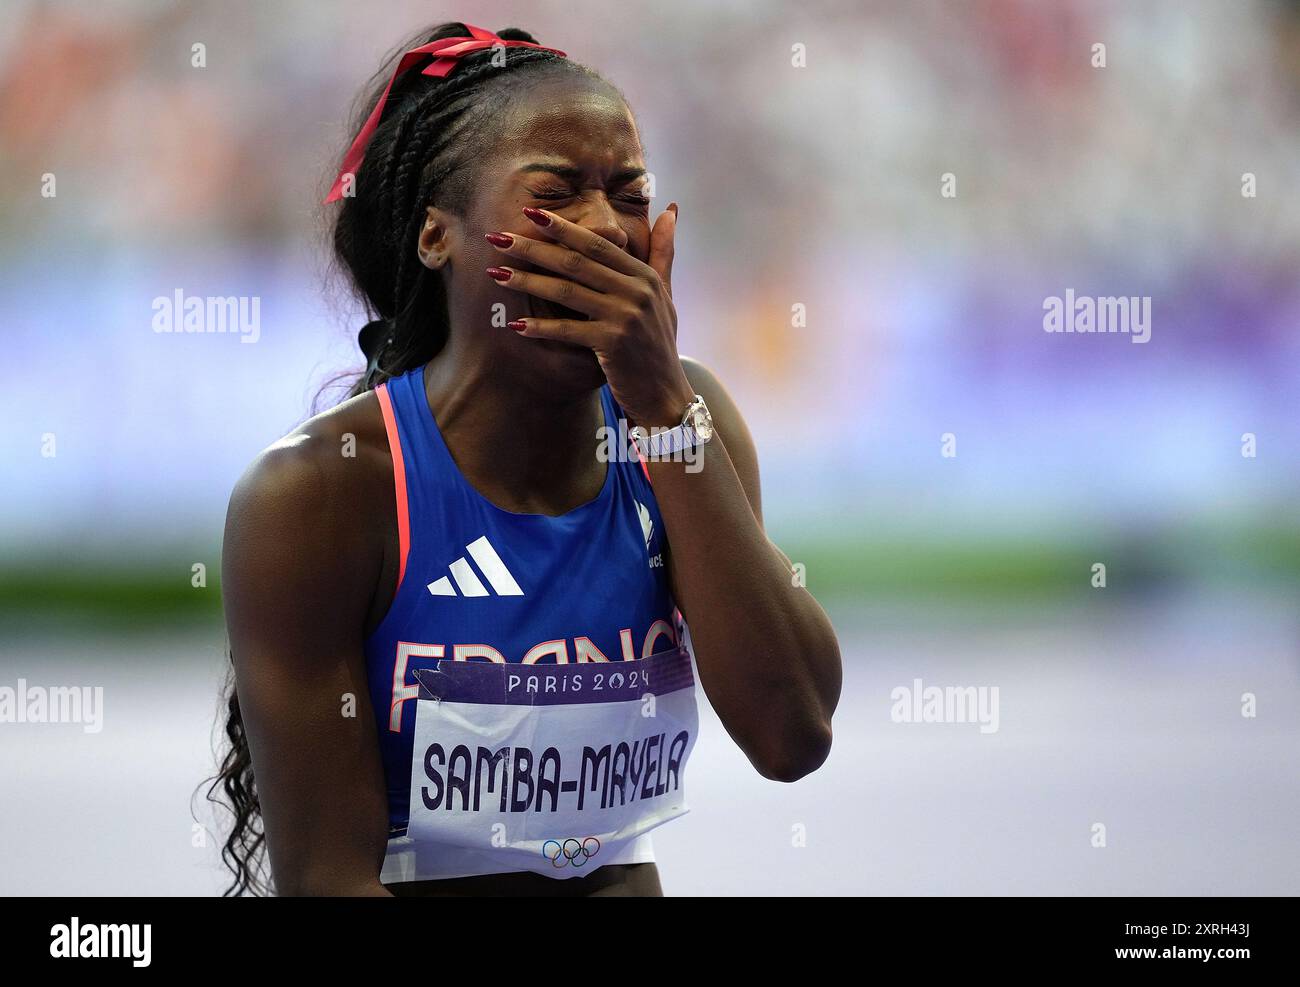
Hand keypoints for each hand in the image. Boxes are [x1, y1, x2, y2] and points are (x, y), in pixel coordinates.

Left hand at [483, 204, 694, 426]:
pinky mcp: (612, 344)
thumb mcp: (666, 294)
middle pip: (575, 262)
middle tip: (498, 238)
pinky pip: (568, 330)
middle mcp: (636, 291)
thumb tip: (670, 210)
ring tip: (496, 274)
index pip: (597, 243)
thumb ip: (663, 252)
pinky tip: (515, 324)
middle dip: (533, 248)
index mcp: (644, 275)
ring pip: (566, 291)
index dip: (562, 227)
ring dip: (527, 281)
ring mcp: (624, 317)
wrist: (665, 393)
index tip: (530, 214)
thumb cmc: (659, 343)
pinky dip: (541, 327)